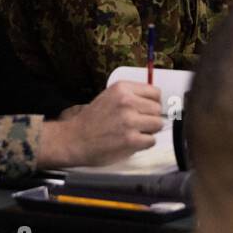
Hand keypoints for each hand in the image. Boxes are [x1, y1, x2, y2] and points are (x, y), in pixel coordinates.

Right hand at [38, 81, 163, 167]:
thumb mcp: (109, 96)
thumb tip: (154, 101)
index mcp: (122, 88)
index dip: (153, 103)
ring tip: (134, 133)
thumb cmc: (91, 120)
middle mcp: (127, 101)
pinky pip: (151, 141)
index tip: (147, 109)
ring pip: (158, 124)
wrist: (74, 139)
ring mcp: (129, 120)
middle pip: (158, 109)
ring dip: (149, 131)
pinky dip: (144, 144)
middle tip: (138, 124)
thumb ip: (130, 96)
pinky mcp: (131, 139)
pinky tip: (131, 142)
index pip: (155, 92)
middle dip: (151, 118)